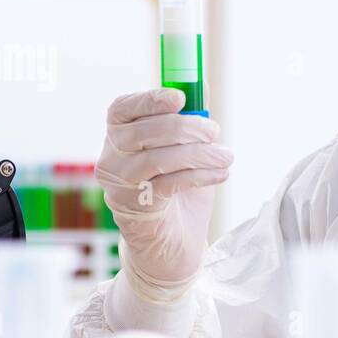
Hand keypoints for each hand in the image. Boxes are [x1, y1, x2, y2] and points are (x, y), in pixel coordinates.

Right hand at [95, 88, 232, 301]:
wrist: (171, 251)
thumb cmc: (178, 196)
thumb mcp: (186, 154)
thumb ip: (189, 122)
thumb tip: (202, 86)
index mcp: (118, 139)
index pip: (121, 110)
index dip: (149, 99)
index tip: (180, 97)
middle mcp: (111, 160)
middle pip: (143, 132)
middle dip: (185, 128)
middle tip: (215, 132)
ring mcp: (120, 186)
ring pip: (157, 158)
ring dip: (199, 154)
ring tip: (226, 156)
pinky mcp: (135, 210)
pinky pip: (168, 184)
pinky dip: (199, 175)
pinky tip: (221, 174)